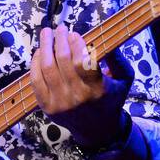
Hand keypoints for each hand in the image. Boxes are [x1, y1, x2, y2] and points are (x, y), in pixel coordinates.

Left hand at [29, 24, 133, 149]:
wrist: (98, 130)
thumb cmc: (111, 98)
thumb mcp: (124, 79)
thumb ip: (117, 58)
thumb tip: (104, 37)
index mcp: (97, 89)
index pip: (82, 61)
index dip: (76, 44)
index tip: (74, 34)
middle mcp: (77, 96)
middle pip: (62, 60)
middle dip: (59, 39)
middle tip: (60, 29)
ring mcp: (60, 103)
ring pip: (47, 68)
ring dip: (45, 47)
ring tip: (47, 35)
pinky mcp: (47, 107)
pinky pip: (36, 81)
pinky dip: (35, 64)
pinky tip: (39, 53)